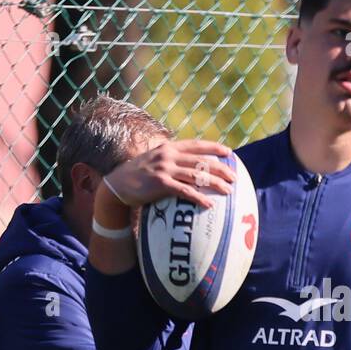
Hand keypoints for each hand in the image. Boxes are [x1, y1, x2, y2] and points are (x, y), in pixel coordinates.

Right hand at [101, 139, 234, 209]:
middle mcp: (168, 155)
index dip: (214, 147)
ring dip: (215, 183)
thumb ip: (170, 160)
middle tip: (234, 177)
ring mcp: (164, 168)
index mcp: (168, 148)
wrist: (117, 185)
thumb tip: (188, 165)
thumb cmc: (137, 176)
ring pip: (197, 175)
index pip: (196, 145)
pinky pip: (185, 191)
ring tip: (228, 191)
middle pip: (201, 160)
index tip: (229, 152)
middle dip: (220, 168)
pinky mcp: (160, 183)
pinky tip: (209, 204)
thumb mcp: (154, 160)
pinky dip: (198, 198)